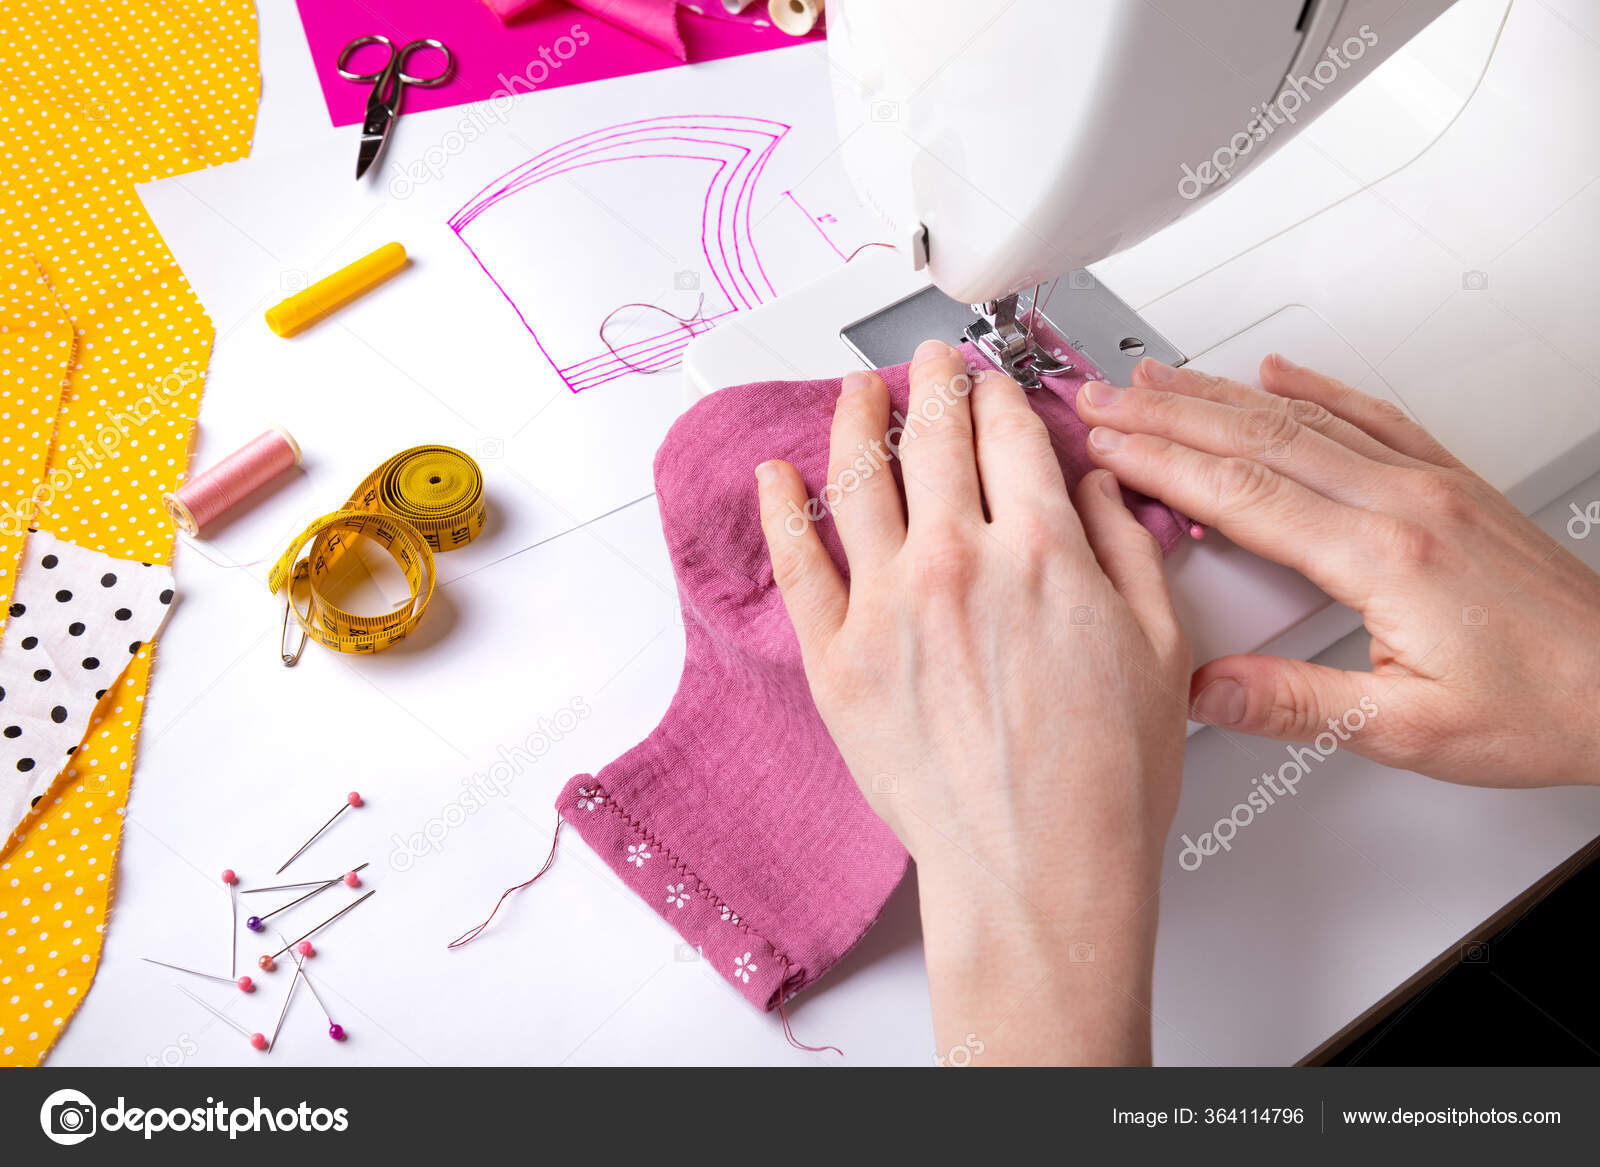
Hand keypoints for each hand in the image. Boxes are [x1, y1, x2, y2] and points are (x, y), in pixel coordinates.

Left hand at [756, 339, 1191, 1063]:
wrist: (1038, 869)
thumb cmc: (1104, 781)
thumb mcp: (1157, 646)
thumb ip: (1126, 547)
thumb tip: (1095, 487)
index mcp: (1039, 549)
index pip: (1008, 434)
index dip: (1000, 394)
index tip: (992, 382)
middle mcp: (954, 562)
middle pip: (933, 439)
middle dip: (935, 384)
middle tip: (931, 362)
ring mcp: (884, 607)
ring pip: (857, 479)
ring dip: (855, 418)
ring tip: (857, 390)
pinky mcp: (835, 659)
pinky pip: (797, 564)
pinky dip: (781, 510)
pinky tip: (776, 476)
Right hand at [1076, 354, 1599, 787]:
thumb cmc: (1544, 708)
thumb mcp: (1410, 731)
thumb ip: (1296, 707)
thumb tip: (1204, 689)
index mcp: (1385, 558)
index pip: (1243, 493)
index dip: (1161, 464)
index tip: (1105, 444)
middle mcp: (1406, 503)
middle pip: (1260, 437)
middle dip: (1169, 414)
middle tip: (1105, 396)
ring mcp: (1431, 485)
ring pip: (1307, 417)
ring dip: (1222, 394)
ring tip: (1161, 380)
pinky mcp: (1452, 485)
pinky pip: (1372, 418)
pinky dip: (1317, 389)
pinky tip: (1282, 372)